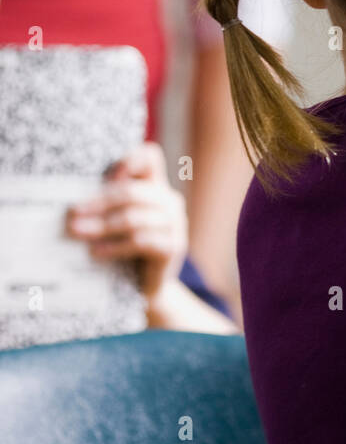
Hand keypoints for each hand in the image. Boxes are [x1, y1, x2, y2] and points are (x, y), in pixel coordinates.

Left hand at [66, 142, 186, 303]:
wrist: (146, 285)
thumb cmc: (127, 248)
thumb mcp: (119, 220)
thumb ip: (109, 203)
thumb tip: (74, 203)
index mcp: (156, 186)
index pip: (150, 157)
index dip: (132, 158)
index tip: (108, 173)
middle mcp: (169, 200)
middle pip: (132, 192)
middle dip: (99, 202)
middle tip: (72, 213)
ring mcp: (175, 223)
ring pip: (133, 218)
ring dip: (101, 226)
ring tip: (77, 233)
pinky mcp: (173, 246)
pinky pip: (140, 241)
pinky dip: (115, 246)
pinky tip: (96, 252)